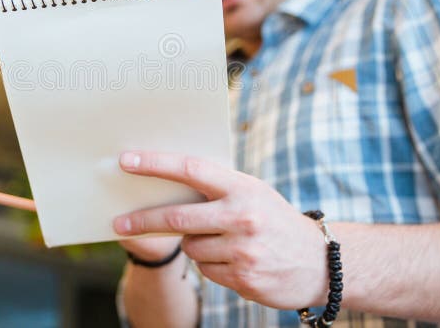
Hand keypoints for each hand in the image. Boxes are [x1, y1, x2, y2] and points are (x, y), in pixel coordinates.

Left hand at [113, 151, 327, 308]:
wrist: (320, 262)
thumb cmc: (275, 219)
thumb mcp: (253, 193)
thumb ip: (217, 188)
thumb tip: (165, 180)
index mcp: (242, 188)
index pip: (190, 169)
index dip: (155, 164)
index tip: (126, 160)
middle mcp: (242, 217)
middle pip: (177, 218)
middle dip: (143, 220)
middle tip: (118, 222)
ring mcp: (242, 251)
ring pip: (190, 247)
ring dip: (194, 244)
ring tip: (222, 240)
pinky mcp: (243, 279)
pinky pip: (205, 269)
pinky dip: (211, 264)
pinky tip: (234, 259)